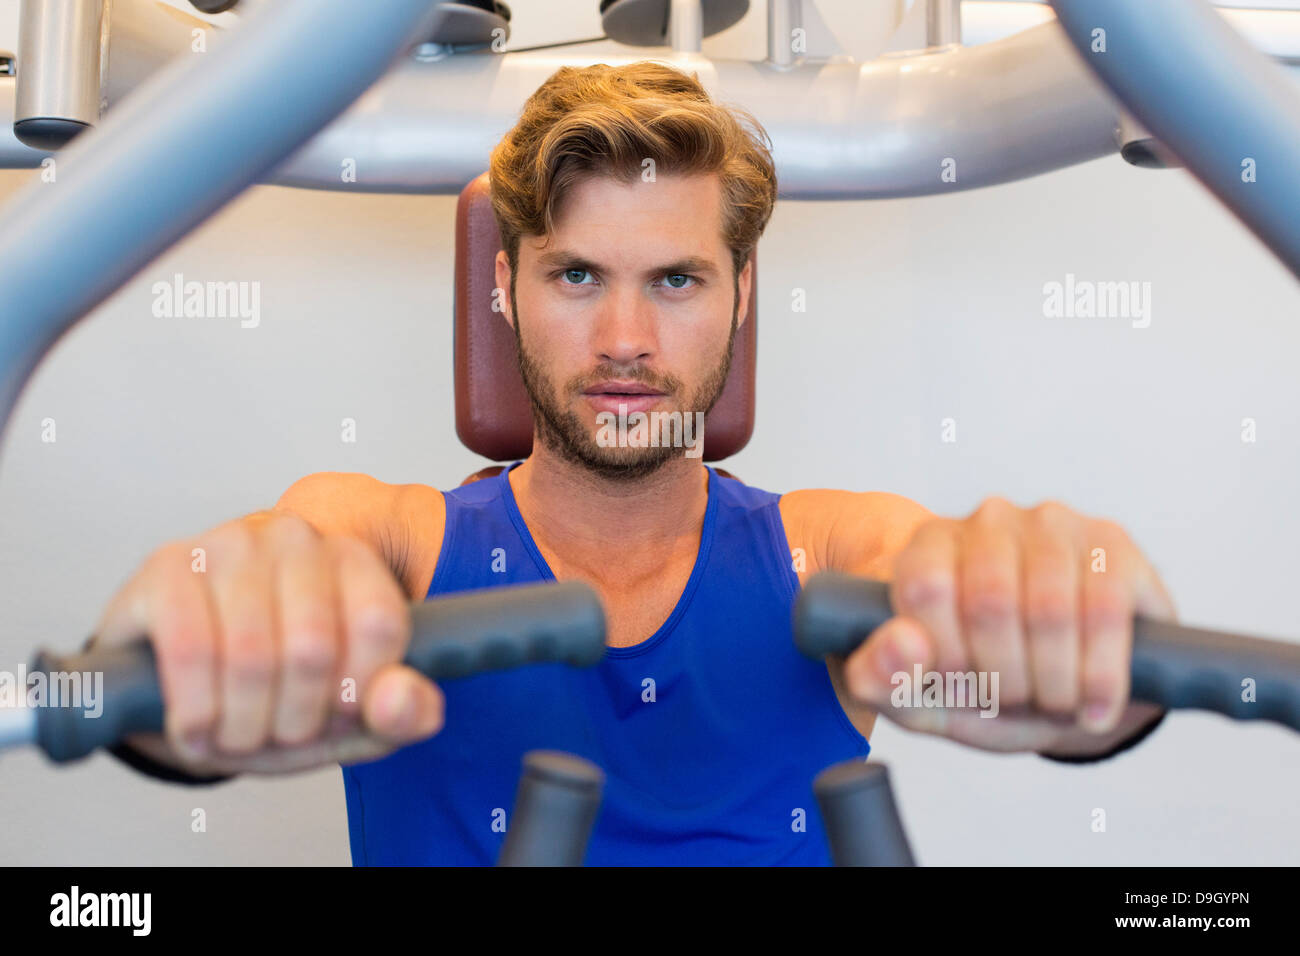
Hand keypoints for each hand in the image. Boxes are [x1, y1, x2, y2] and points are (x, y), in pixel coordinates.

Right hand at [93, 511, 443, 774]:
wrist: (179, 686)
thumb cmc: (276, 693)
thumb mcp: (351, 718)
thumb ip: (401, 713)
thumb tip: (399, 703)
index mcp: (354, 560)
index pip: (380, 625)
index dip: (357, 694)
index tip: (337, 716)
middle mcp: (296, 539)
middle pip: (313, 649)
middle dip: (295, 721)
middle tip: (279, 734)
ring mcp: (229, 544)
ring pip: (250, 654)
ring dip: (242, 726)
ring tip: (236, 736)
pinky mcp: (167, 565)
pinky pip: (189, 649)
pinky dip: (195, 712)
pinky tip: (197, 728)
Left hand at [842, 498, 1174, 753]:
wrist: (1068, 694)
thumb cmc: (986, 686)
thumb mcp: (921, 699)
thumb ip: (881, 678)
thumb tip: (900, 643)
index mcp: (929, 546)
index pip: (926, 588)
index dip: (945, 655)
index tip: (958, 687)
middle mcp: (988, 521)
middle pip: (989, 601)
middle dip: (1002, 677)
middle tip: (1010, 701)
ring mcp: (1053, 525)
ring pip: (1049, 609)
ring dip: (1052, 683)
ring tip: (1050, 703)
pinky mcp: (1111, 544)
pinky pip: (1106, 609)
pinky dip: (1100, 676)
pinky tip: (1092, 707)